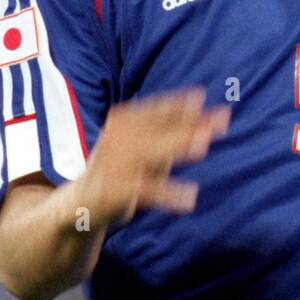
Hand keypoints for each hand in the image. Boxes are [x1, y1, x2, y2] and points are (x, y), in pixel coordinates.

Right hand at [77, 86, 230, 230]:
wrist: (78, 203)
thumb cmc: (119, 167)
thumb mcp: (140, 143)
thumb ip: (169, 129)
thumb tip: (203, 109)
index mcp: (123, 122)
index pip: (155, 109)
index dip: (178, 103)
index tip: (201, 97)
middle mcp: (118, 139)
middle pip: (159, 129)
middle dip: (190, 124)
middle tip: (220, 119)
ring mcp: (116, 165)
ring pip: (153, 154)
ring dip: (179, 148)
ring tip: (204, 145)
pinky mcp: (116, 192)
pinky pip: (147, 191)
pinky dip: (169, 194)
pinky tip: (190, 199)